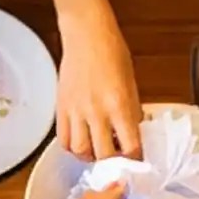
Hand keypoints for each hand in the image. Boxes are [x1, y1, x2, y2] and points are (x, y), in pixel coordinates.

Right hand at [57, 16, 142, 160]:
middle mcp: (96, 110)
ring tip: (98, 151)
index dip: (136, 159)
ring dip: (91, 157)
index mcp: (119, 104)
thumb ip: (132, 111)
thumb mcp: (132, 83)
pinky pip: (64, 139)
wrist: (86, 35)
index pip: (130, 146)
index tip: (137, 160)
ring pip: (80, 151)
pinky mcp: (61, 108)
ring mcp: (76, 110)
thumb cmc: (112, 53)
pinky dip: (73, 147)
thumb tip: (134, 132)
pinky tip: (82, 142)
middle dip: (114, 163)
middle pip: (104, 155)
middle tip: (118, 160)